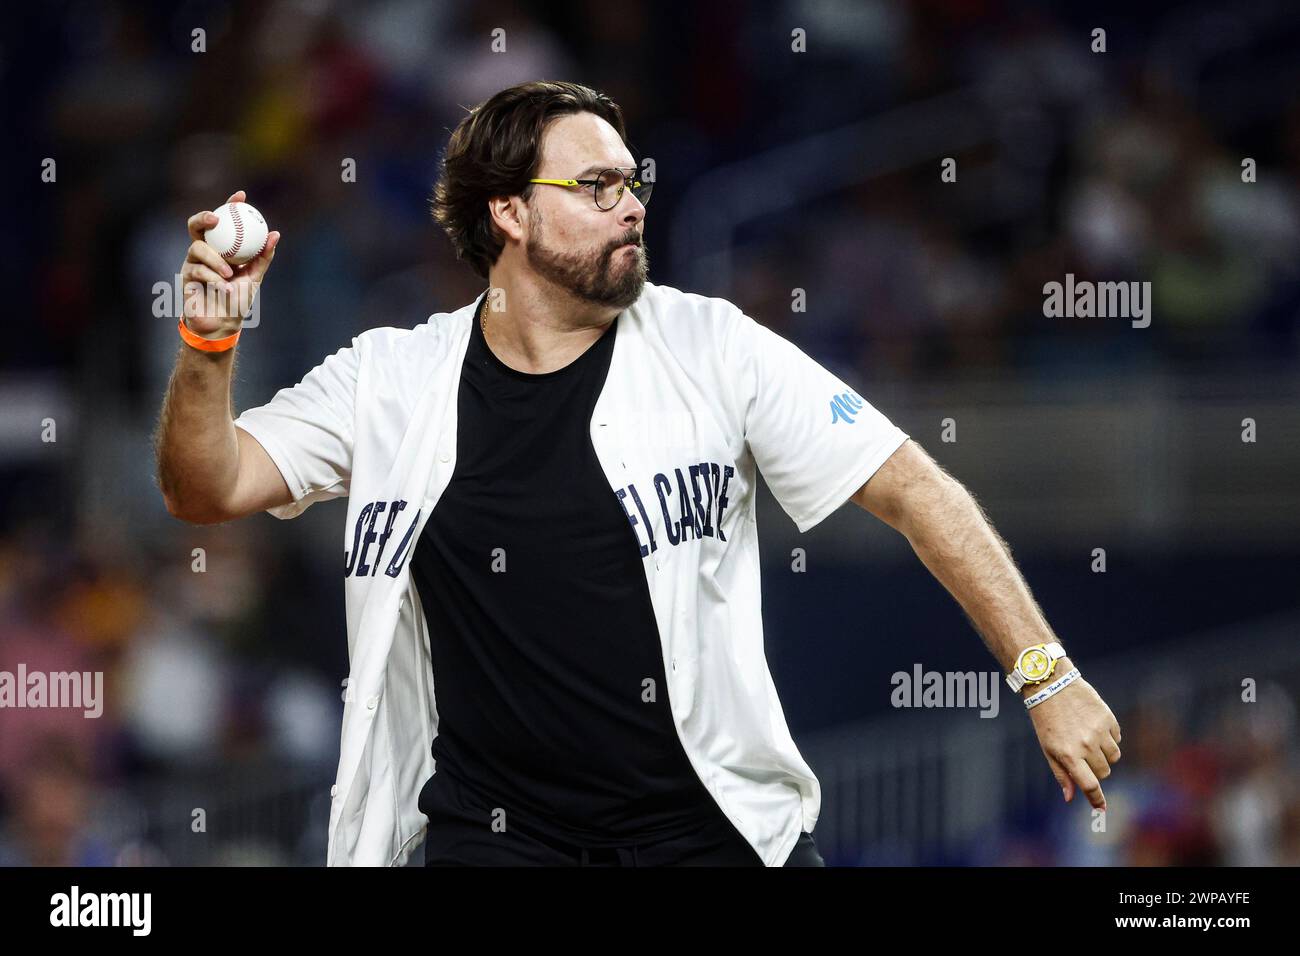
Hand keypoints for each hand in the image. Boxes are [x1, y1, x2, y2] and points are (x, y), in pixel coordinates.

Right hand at [181, 189, 280, 337]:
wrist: (223, 324)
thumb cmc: (237, 300)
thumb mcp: (254, 277)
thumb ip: (263, 257)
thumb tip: (275, 234)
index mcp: (221, 248)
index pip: (223, 222)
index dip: (229, 205)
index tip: (241, 196)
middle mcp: (205, 251)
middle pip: (196, 225)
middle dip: (203, 217)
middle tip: (216, 219)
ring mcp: (193, 263)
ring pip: (198, 248)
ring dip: (215, 259)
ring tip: (229, 274)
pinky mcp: (186, 276)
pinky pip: (198, 270)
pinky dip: (213, 279)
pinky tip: (223, 287)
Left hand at [1026, 669, 1121, 809]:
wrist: (1051, 684)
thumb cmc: (1046, 719)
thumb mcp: (1047, 748)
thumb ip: (1061, 774)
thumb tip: (1070, 798)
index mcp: (1068, 755)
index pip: (1089, 785)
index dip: (1097, 799)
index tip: (1102, 809)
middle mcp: (1086, 745)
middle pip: (1104, 772)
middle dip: (1096, 769)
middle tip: (1082, 755)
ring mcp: (1099, 732)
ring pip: (1114, 757)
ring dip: (1104, 753)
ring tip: (1088, 738)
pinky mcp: (1108, 718)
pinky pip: (1118, 738)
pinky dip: (1110, 737)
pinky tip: (1094, 726)